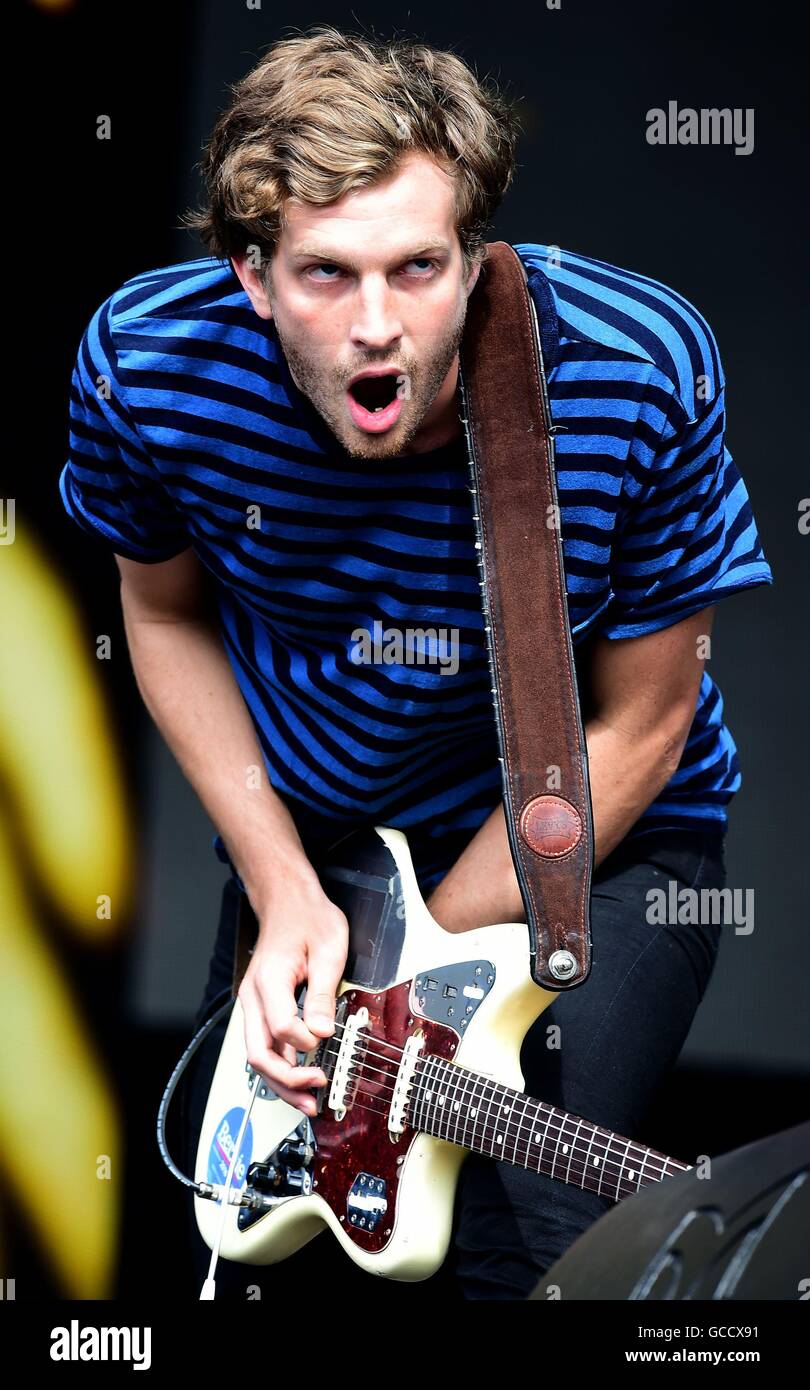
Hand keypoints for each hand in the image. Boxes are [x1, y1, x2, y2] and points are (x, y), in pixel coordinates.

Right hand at [237, 876, 348, 1116]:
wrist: (288, 902)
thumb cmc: (308, 919)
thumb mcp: (328, 950)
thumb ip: (322, 993)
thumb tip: (321, 1032)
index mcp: (269, 980)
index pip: (281, 1026)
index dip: (305, 1041)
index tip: (327, 1039)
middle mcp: (254, 996)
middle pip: (259, 1053)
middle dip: (286, 1080)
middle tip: (314, 1095)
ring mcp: (255, 1004)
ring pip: (259, 1055)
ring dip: (282, 1082)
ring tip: (307, 1102)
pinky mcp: (263, 1008)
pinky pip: (267, 1044)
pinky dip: (281, 1066)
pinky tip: (300, 1079)